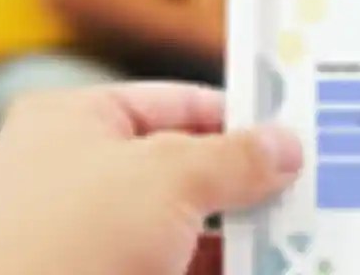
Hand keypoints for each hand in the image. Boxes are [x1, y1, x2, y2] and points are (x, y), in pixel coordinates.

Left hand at [0, 84, 301, 274]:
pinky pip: (164, 269)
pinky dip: (208, 268)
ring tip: (289, 241)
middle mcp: (67, 177)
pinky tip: (257, 267)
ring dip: (232, 238)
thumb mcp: (171, 178)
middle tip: (296, 194)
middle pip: (179, 170)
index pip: (173, 102)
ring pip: (174, 230)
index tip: (287, 138)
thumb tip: (281, 147)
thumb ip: (235, 158)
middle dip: (240, 187)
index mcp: (69, 122)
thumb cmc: (62, 244)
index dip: (235, 117)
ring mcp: (75, 241)